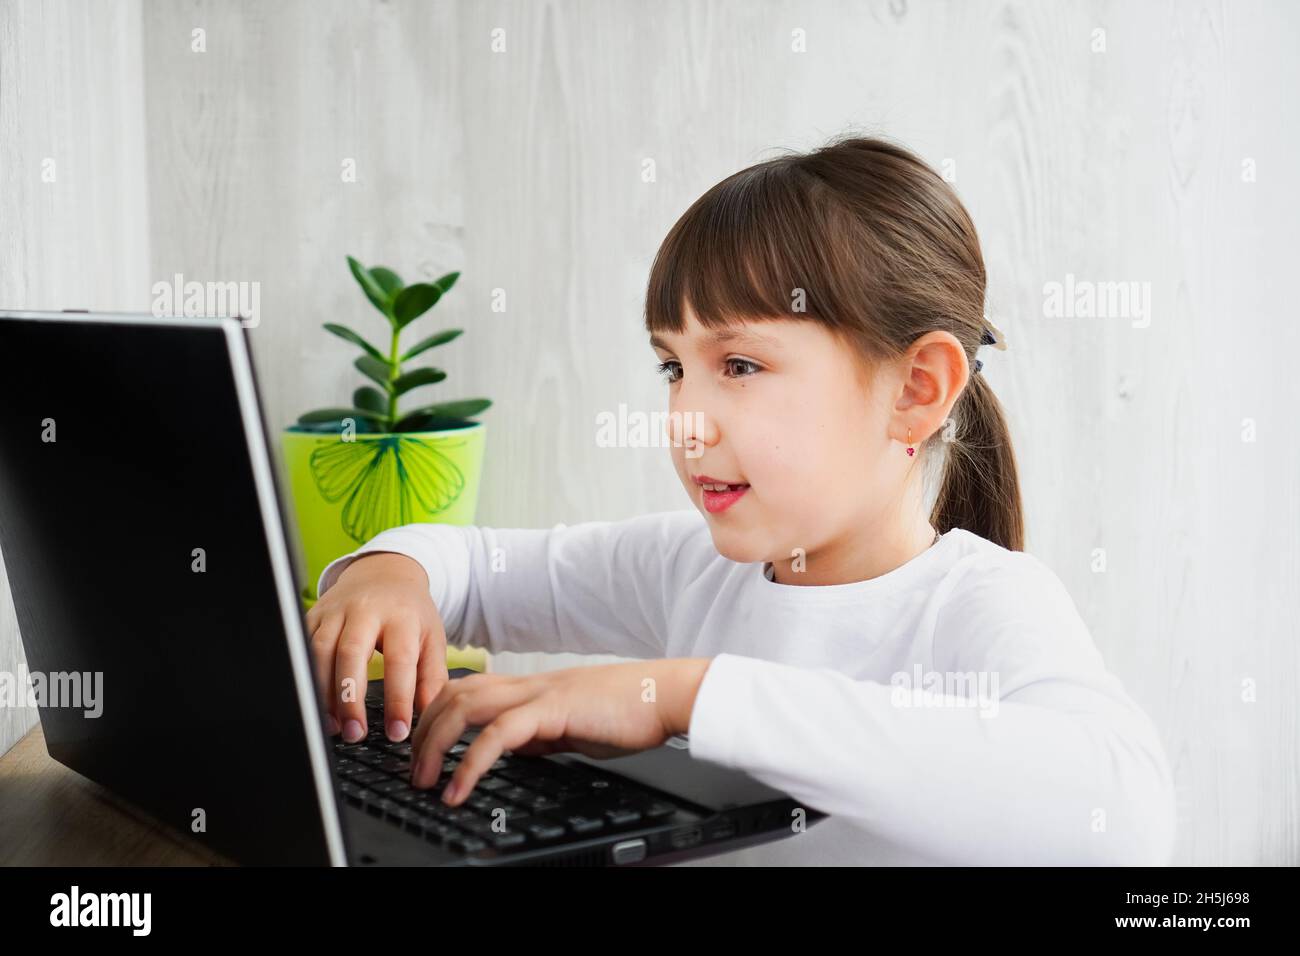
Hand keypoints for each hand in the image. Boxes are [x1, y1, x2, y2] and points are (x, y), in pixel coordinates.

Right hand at [304, 551, 448, 743]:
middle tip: (355, 733)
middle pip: (350, 653)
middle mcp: (365, 609)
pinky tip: (315, 704)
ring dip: (323, 693)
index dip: (398, 698)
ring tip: (334, 726)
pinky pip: (302, 647)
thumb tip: (429, 715)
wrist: (385, 573)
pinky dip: (306, 678)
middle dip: (350, 698)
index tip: (398, 731)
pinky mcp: (313, 615)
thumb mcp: (432, 638)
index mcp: (401, 615)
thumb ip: (433, 677)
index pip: (399, 659)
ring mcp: (335, 611)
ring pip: (319, 652)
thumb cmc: (410, 613)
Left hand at [409, 658, 711, 805]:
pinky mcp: (552, 709)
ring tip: (424, 781)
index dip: (435, 715)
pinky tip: (459, 789)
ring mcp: (538, 693)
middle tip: (411, 771)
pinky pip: (498, 734)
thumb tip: (514, 751)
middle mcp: (527, 685)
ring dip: (436, 745)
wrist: (664, 695)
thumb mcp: (572, 727)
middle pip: (454, 693)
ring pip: (465, 706)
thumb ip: (539, 735)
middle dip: (423, 731)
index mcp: (530, 688)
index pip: (466, 689)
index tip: (420, 749)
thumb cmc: (628, 712)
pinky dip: (470, 762)